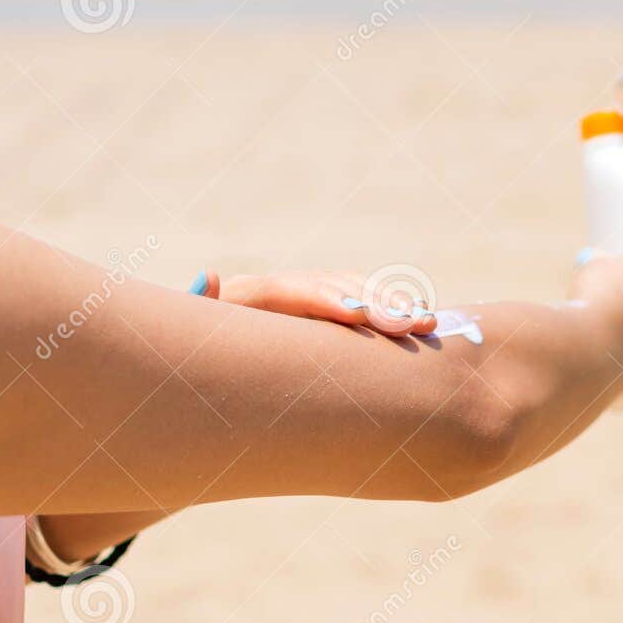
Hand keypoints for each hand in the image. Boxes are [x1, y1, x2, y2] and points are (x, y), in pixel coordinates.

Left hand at [191, 269, 439, 336]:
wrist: (218, 341)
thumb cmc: (206, 346)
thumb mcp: (196, 333)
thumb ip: (202, 306)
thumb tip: (209, 276)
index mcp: (256, 295)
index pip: (295, 290)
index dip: (326, 298)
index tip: (357, 315)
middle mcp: (292, 288)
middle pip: (337, 287)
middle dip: (375, 304)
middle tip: (410, 324)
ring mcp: (315, 295)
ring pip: (360, 291)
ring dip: (394, 306)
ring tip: (426, 323)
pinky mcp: (333, 310)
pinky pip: (368, 303)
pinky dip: (396, 311)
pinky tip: (424, 324)